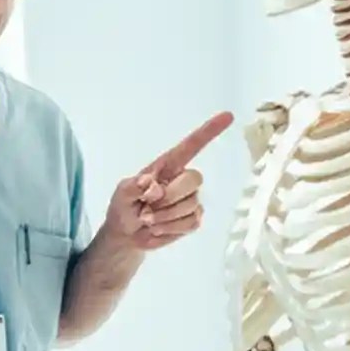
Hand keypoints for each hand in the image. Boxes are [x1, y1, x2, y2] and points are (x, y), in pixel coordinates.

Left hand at [104, 111, 233, 250]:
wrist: (126, 235)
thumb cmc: (124, 206)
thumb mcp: (121, 193)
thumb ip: (132, 186)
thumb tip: (149, 183)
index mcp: (167, 166)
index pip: (191, 146)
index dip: (209, 131)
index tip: (228, 115)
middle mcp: (182, 179)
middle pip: (194, 179)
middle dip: (170, 196)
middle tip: (146, 207)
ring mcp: (191, 199)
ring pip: (191, 205)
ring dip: (165, 216)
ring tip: (147, 219)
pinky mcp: (193, 219)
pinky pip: (191, 222)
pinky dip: (170, 228)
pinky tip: (158, 227)